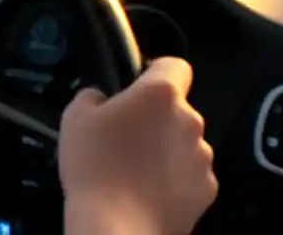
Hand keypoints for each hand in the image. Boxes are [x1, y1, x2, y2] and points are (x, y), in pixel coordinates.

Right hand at [60, 58, 216, 234]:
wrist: (119, 227)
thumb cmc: (94, 165)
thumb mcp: (74, 118)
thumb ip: (93, 96)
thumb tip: (103, 98)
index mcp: (160, 94)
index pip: (175, 65)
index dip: (156, 72)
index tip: (136, 88)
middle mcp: (190, 120)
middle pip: (177, 108)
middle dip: (156, 118)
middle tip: (125, 137)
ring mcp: (203, 157)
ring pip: (184, 142)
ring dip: (167, 148)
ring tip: (136, 170)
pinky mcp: (208, 189)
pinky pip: (191, 173)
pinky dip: (176, 179)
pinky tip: (150, 192)